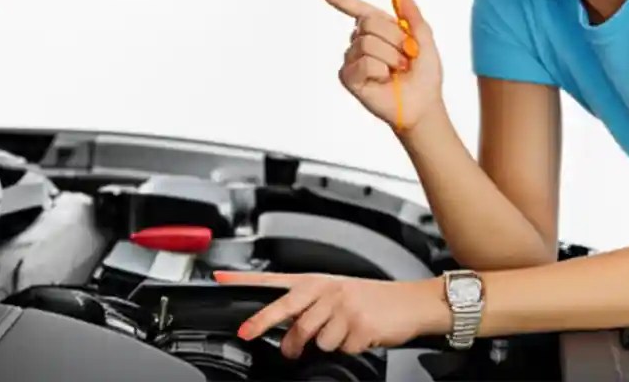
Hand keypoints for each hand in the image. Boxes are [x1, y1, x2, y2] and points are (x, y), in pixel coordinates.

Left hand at [213, 271, 448, 357]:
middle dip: (262, 325)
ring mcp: (342, 307)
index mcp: (318, 280)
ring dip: (322, 345)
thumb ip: (309, 307)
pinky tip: (358, 336)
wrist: (409, 303)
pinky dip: (346, 349)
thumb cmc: (372, 299)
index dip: (245, 279)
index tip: (219, 278)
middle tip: (248, 335)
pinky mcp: (357, 326)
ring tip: (340, 334)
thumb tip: (285, 331)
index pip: (275, 279)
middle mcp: (328, 290)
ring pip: (312, 339)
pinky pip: (338, 349)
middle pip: (286, 312)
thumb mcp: (337, 293)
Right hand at [292, 0, 443, 130]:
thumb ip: (411, 13)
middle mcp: (359, 39)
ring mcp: (351, 58)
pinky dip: (381, 70)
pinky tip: (384, 79)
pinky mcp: (348, 76)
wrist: (422, 104)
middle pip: (368, 22)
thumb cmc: (424, 73)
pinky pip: (364, 62)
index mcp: (375, 25)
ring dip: (391, 56)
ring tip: (398, 69)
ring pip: (368, 43)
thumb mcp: (424, 37)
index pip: (345, 2)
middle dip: (394, 37)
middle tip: (407, 55)